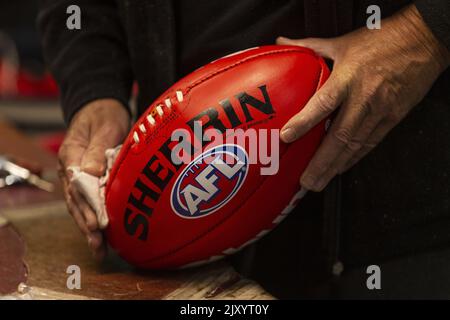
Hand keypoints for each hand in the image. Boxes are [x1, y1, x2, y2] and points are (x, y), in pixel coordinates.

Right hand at [58, 99, 129, 259]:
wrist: (101, 109)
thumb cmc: (104, 116)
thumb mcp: (103, 127)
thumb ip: (95, 150)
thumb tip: (90, 174)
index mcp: (71, 155)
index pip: (77, 186)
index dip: (87, 206)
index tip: (98, 223)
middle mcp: (71, 169)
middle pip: (76, 200)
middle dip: (87, 223)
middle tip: (97, 242)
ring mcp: (78, 177)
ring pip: (80, 205)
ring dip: (89, 227)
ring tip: (98, 248)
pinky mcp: (89, 180)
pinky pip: (89, 202)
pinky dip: (95, 218)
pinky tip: (102, 235)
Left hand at [277, 4, 449, 191]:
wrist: (424, 41)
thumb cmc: (382, 40)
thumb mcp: (342, 41)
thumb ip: (310, 45)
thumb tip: (282, 43)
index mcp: (349, 76)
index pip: (323, 102)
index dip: (305, 121)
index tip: (287, 136)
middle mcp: (365, 97)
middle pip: (340, 136)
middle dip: (321, 163)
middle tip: (305, 181)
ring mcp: (381, 111)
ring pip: (355, 145)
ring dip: (335, 167)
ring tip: (319, 182)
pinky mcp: (393, 118)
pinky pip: (371, 143)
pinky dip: (354, 158)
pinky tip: (340, 169)